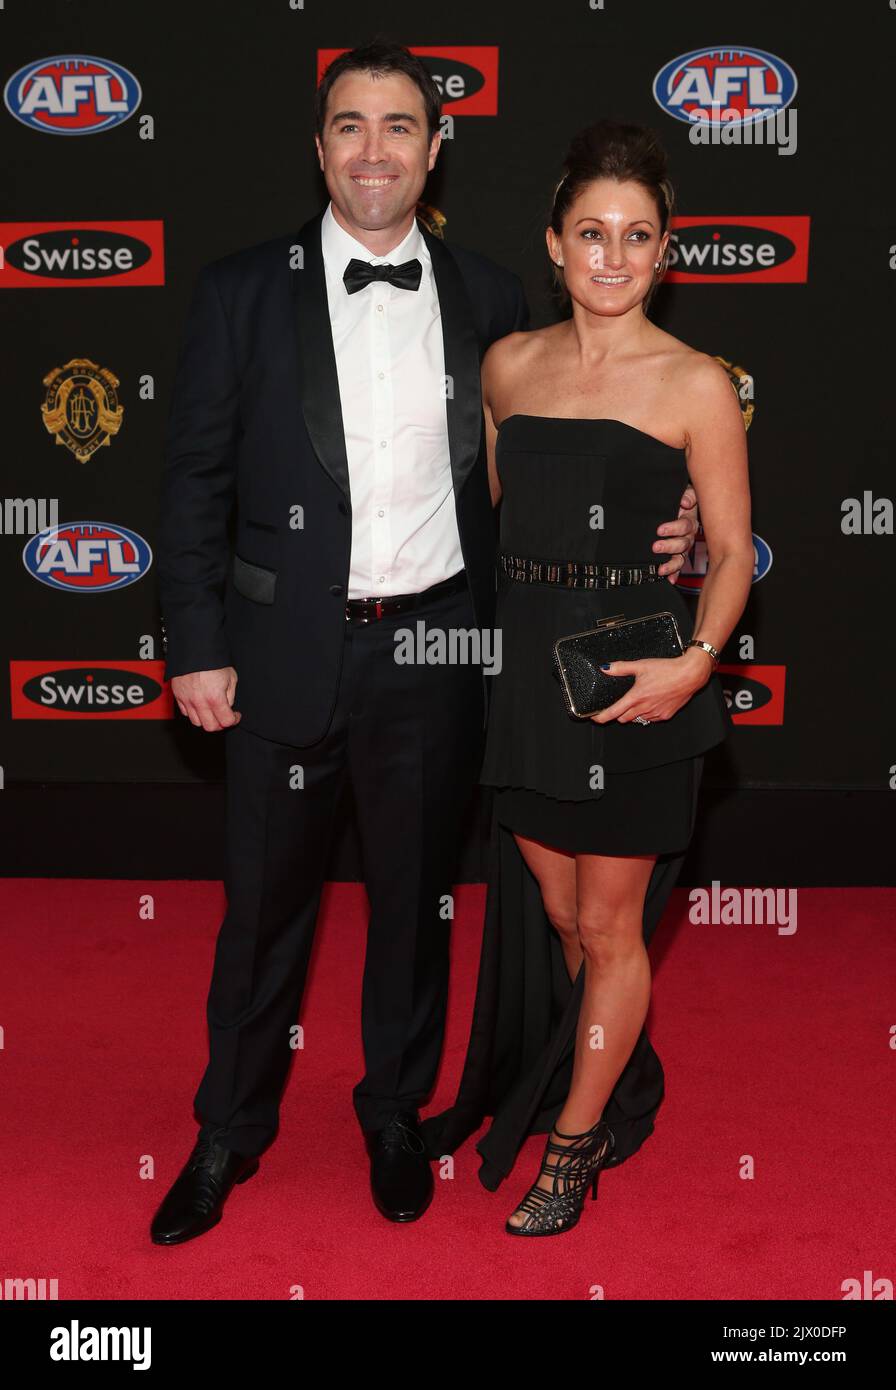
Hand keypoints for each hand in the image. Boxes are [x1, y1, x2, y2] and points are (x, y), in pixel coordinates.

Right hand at [171, 666, 240, 730]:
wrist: (194, 648)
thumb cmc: (212, 659)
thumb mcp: (230, 676)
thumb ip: (230, 695)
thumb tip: (227, 705)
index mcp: (215, 697)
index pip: (226, 721)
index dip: (234, 720)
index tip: (235, 715)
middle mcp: (199, 701)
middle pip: (210, 727)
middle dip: (220, 724)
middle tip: (224, 716)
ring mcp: (187, 699)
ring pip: (196, 722)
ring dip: (206, 720)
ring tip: (211, 711)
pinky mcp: (178, 696)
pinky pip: (185, 712)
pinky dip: (193, 713)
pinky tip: (200, 705)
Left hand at [590, 648, 712, 724]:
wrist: (689, 675)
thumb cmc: (667, 669)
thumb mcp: (641, 665)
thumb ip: (621, 668)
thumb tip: (606, 668)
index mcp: (636, 697)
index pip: (613, 712)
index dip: (602, 717)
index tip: (595, 718)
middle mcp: (644, 708)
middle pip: (623, 719)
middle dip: (618, 714)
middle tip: (619, 705)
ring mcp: (655, 714)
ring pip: (637, 719)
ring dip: (633, 714)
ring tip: (638, 701)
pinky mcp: (665, 715)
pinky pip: (651, 719)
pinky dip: (647, 714)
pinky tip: (651, 703)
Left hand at [652, 484, 698, 583]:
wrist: (680, 505)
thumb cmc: (681, 499)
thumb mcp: (686, 493)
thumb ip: (688, 495)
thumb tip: (685, 502)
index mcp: (689, 520)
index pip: (684, 526)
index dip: (673, 528)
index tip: (660, 530)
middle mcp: (689, 535)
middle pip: (683, 543)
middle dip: (669, 546)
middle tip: (656, 547)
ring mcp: (684, 546)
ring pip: (681, 557)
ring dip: (671, 564)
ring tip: (661, 569)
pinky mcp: (679, 554)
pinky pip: (678, 566)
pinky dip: (674, 573)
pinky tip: (670, 580)